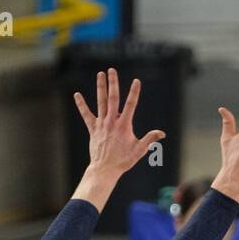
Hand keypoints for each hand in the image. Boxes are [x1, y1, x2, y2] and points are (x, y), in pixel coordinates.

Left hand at [72, 69, 165, 205]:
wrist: (105, 169)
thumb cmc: (123, 160)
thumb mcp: (139, 150)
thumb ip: (150, 139)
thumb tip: (162, 133)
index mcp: (124, 125)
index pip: (131, 105)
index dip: (134, 92)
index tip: (136, 81)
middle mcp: (112, 121)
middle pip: (112, 98)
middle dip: (113, 83)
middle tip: (112, 70)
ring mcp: (101, 124)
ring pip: (101, 102)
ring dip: (100, 87)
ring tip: (100, 74)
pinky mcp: (93, 129)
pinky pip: (86, 114)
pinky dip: (81, 105)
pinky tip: (77, 95)